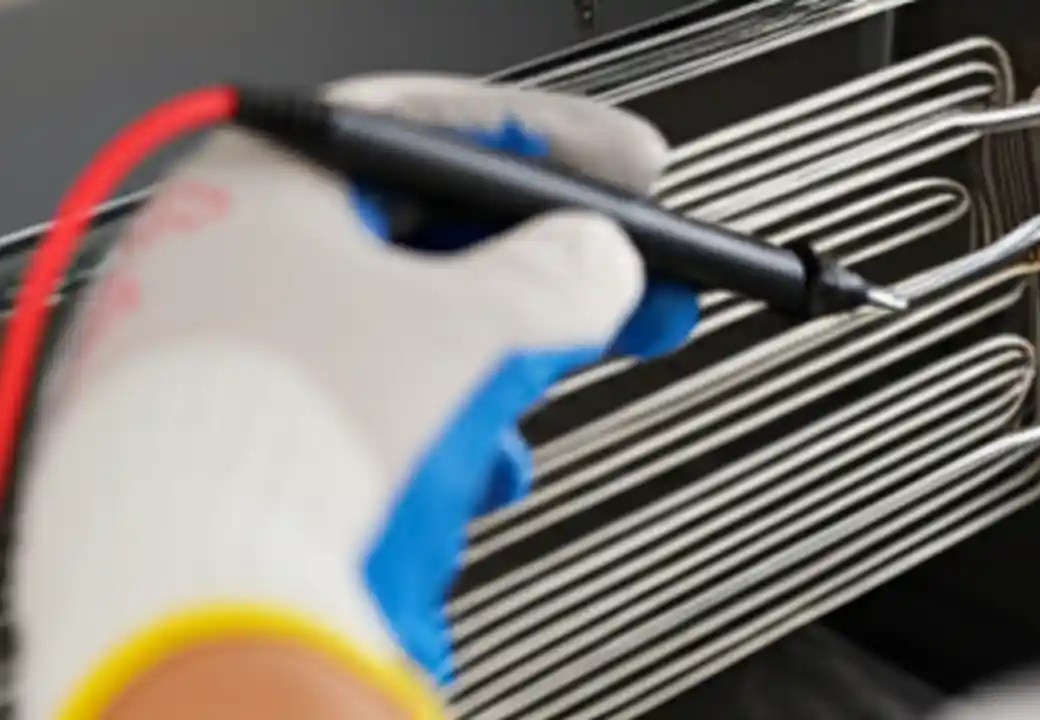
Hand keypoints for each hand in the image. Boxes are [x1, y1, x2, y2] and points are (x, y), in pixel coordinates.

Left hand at [15, 75, 696, 717]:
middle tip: (628, 282)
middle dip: (540, 272)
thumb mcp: (473, 329)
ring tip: (560, 378)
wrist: (196, 612)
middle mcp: (224, 268)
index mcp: (260, 194)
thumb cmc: (296, 446)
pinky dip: (441, 428)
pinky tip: (487, 470)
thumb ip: (560, 275)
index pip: (427, 133)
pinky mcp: (245, 455)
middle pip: (423, 241)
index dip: (547, 149)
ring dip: (498, 359)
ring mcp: (226, 365)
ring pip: (401, 337)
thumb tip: (600, 262)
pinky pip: (370, 415)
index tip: (621, 173)